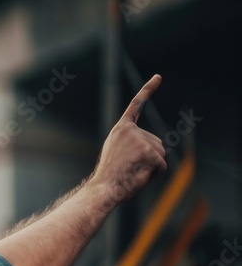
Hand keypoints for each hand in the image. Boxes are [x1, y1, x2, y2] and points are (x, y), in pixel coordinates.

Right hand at [91, 74, 167, 205]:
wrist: (104, 188)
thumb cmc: (109, 177)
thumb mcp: (117, 154)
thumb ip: (132, 145)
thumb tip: (154, 149)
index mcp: (121, 129)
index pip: (136, 105)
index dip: (148, 90)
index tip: (158, 77)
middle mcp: (131, 130)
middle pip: (155, 142)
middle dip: (149, 159)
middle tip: (129, 169)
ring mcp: (141, 140)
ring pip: (160, 154)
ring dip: (152, 168)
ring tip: (133, 173)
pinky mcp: (149, 152)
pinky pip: (162, 166)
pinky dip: (155, 175)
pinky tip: (139, 176)